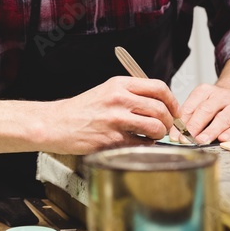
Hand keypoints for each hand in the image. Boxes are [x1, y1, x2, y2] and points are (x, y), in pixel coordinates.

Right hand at [46, 76, 178, 154]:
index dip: (172, 101)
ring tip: (150, 136)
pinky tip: (137, 143)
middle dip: (168, 121)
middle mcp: (118, 99)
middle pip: (161, 108)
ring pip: (155, 126)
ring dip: (158, 134)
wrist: (56, 124)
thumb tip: (159, 104)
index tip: (174, 110)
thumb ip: (130, 94)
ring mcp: (115, 119)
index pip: (158, 87)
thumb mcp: (105, 91)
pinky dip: (145, 146)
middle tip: (164, 127)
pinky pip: (142, 144)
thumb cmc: (80, 110)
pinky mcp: (112, 139)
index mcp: (119, 84)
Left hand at [175, 83, 229, 144]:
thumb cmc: (217, 104)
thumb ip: (189, 115)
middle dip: (194, 126)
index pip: (191, 107)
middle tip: (185, 139)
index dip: (181, 122)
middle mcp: (222, 96)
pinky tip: (223, 139)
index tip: (174, 135)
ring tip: (201, 141)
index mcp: (206, 91)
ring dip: (211, 131)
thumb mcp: (201, 102)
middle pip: (206, 111)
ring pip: (223, 118)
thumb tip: (174, 132)